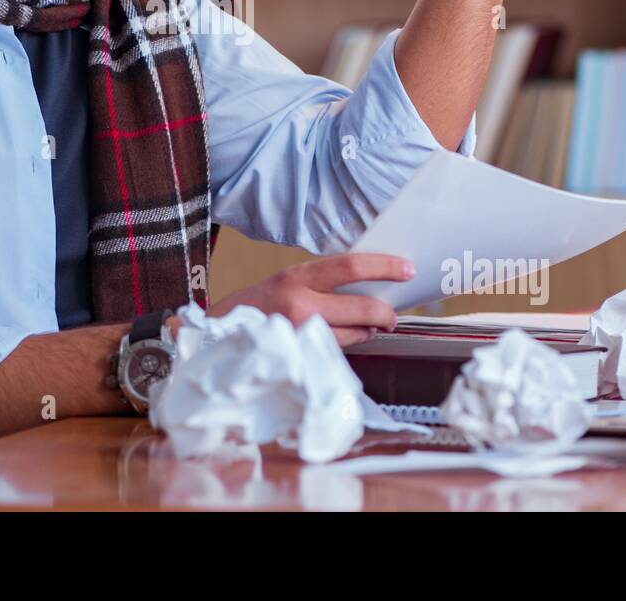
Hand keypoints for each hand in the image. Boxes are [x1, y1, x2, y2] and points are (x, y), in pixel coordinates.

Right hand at [207, 253, 413, 347]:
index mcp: (297, 277)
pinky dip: (346, 347)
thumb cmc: (257, 305)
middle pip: (362, 308)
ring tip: (365, 328)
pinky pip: (338, 353)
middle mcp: (301, 305)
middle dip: (386, 314)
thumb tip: (368, 285)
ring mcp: (302, 336)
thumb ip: (321, 283)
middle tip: (391, 316)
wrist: (218, 335)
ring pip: (355, 336)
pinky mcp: (303, 360)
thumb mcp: (286, 281)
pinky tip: (340, 341)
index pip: (350, 266)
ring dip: (367, 333)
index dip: (384, 267)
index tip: (407, 268)